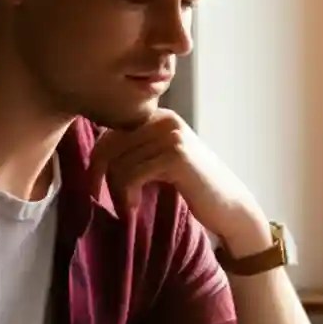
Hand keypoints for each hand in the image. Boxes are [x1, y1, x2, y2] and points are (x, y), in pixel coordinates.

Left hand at [88, 110, 272, 256]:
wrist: (229, 207)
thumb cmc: (193, 187)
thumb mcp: (161, 161)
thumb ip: (136, 150)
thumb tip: (93, 156)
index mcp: (159, 116)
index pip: (110, 132)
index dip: (97, 162)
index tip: (96, 187)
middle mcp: (165, 119)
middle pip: (110, 145)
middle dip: (101, 176)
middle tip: (106, 200)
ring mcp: (172, 136)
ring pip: (118, 161)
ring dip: (116, 191)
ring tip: (127, 206)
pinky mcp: (176, 156)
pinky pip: (131, 173)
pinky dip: (126, 195)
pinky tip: (134, 207)